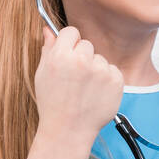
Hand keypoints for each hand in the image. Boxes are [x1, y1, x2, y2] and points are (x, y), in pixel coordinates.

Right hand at [35, 26, 123, 144]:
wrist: (69, 129)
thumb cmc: (53, 103)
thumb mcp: (42, 74)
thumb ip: (48, 49)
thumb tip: (49, 29)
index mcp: (61, 56)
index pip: (71, 31)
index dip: (69, 42)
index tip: (68, 52)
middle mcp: (82, 60)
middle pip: (87, 44)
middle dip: (82, 56)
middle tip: (75, 77)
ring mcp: (101, 71)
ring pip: (100, 58)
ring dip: (95, 69)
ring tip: (85, 88)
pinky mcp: (116, 81)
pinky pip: (112, 70)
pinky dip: (107, 80)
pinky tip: (96, 93)